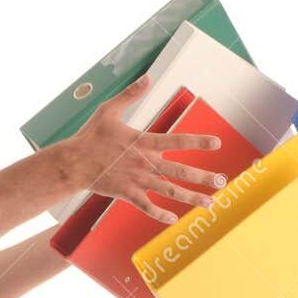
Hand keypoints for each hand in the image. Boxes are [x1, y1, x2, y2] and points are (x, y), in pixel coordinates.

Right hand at [62, 75, 226, 223]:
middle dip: (203, 177)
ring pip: (170, 192)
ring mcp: (137, 180)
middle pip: (180, 171)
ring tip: (209, 204)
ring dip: (191, 199)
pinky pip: (147, 207)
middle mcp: (145, 163)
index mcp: (144, 141)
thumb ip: (130, 95)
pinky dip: (160, 215)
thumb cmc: (91, 135)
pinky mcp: (127, 194)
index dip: (198, 142)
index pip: (177, 141)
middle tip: (222, 182)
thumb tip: (146, 78)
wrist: (74, 162)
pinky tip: (174, 220)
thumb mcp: (110, 110)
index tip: (217, 144)